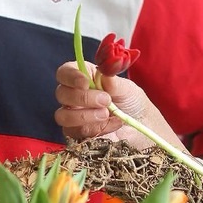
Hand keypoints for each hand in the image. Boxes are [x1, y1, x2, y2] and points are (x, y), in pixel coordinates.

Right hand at [53, 60, 177, 151]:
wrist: (141, 126)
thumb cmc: (132, 102)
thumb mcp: (126, 89)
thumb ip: (113, 81)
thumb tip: (105, 70)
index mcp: (84, 76)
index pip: (64, 72)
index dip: (70, 76)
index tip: (85, 82)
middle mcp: (75, 94)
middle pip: (61, 94)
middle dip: (83, 98)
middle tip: (106, 100)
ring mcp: (74, 114)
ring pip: (63, 116)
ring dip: (85, 116)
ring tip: (107, 114)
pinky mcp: (78, 133)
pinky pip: (74, 132)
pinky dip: (93, 129)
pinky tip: (109, 125)